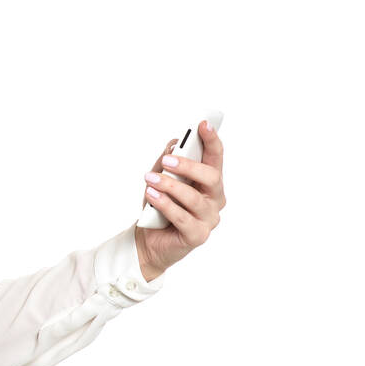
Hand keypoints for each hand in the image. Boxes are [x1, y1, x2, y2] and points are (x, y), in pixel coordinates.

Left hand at [134, 120, 225, 278]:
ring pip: (194, 198)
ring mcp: (209, 219)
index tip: (203, 125)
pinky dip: (165, 204)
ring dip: (170, 186)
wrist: (148, 241)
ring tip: (150, 179)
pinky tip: (152, 195)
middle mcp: (215, 200)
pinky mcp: (197, 236)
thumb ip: (167, 161)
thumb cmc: (158, 207)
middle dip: (189, 166)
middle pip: (212, 177)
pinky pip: (182, 217)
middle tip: (167, 160)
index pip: (216, 158)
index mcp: (210, 183)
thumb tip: (173, 144)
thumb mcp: (160, 179)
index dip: (212, 140)